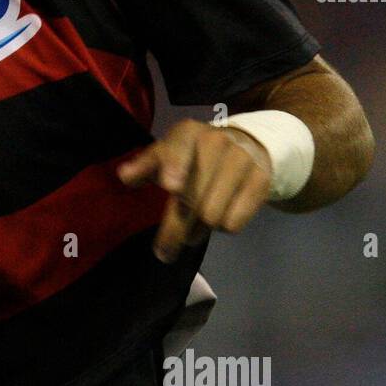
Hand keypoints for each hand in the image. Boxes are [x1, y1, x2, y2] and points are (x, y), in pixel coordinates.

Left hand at [116, 120, 272, 262]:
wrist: (247, 145)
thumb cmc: (193, 155)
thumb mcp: (167, 154)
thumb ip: (145, 166)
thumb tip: (125, 175)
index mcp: (187, 133)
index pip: (179, 148)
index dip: (175, 166)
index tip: (171, 186)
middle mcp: (216, 142)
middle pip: (192, 199)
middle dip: (175, 231)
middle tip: (164, 252)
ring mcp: (241, 160)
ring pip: (213, 217)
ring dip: (199, 231)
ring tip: (195, 227)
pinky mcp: (261, 180)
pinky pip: (234, 222)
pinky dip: (223, 228)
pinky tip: (220, 217)